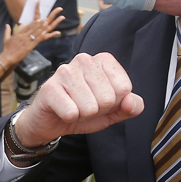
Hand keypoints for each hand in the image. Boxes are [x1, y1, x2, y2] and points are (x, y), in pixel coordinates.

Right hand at [1, 8, 63, 63]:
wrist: (7, 57)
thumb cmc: (6, 49)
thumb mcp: (6, 39)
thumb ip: (7, 31)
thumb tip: (7, 25)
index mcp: (18, 34)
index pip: (27, 26)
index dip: (34, 23)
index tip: (38, 19)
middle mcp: (23, 36)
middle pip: (32, 28)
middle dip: (39, 23)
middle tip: (45, 19)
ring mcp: (26, 41)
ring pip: (35, 33)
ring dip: (41, 28)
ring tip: (46, 24)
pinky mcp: (29, 47)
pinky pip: (36, 40)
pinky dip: (40, 36)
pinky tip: (45, 33)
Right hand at [12, 52, 142, 145]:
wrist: (50, 121)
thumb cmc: (83, 110)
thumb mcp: (112, 111)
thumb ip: (130, 107)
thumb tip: (130, 101)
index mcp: (103, 60)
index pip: (124, 88)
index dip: (114, 103)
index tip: (100, 100)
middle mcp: (84, 60)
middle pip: (108, 99)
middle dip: (98, 110)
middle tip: (84, 106)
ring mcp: (65, 71)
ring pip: (90, 107)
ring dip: (83, 115)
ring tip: (74, 107)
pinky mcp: (50, 87)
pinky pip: (72, 113)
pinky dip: (69, 119)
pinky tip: (62, 111)